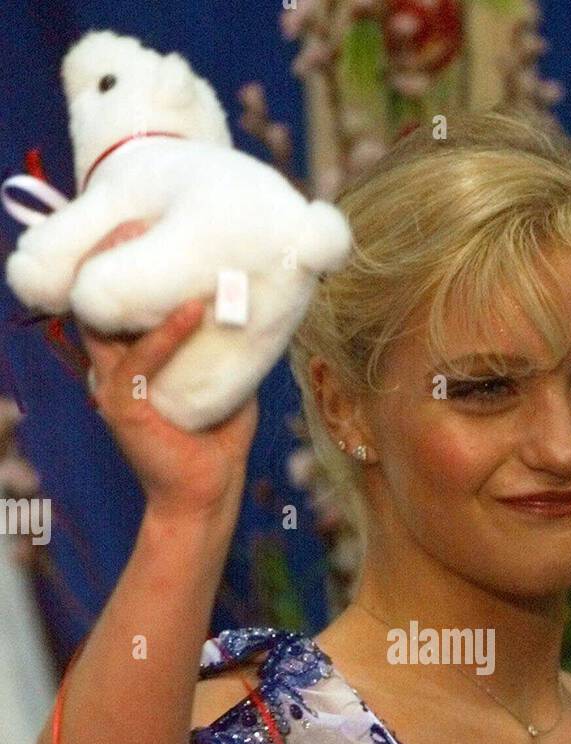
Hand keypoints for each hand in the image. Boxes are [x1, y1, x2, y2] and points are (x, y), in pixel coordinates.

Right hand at [74, 221, 258, 519]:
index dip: (123, 258)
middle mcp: (113, 365)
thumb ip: (224, 341)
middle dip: (113, 253)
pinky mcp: (124, 409)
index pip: (115, 296)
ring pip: (105, 322)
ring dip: (130, 280)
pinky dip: (168, 333)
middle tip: (138, 212)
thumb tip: (260, 300)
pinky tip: (194, 308)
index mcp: (130, 355)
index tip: (145, 217)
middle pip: (98, 297)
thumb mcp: (223, 376)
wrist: (208, 494)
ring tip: (153, 240)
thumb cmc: (217, 438)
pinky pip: (141, 361)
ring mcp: (113, 386)